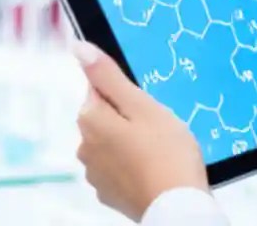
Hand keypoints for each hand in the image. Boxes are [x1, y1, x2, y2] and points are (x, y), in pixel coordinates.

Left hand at [73, 41, 208, 222]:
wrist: (178, 209)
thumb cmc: (167, 154)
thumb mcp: (142, 105)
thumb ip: (108, 76)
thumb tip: (78, 48)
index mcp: (90, 120)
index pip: (100, 88)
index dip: (128, 93)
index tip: (148, 105)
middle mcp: (84, 147)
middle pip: (106, 116)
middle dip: (130, 117)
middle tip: (159, 128)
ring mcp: (95, 174)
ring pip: (113, 142)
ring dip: (132, 141)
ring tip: (160, 150)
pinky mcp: (110, 193)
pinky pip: (120, 167)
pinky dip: (134, 165)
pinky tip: (154, 169)